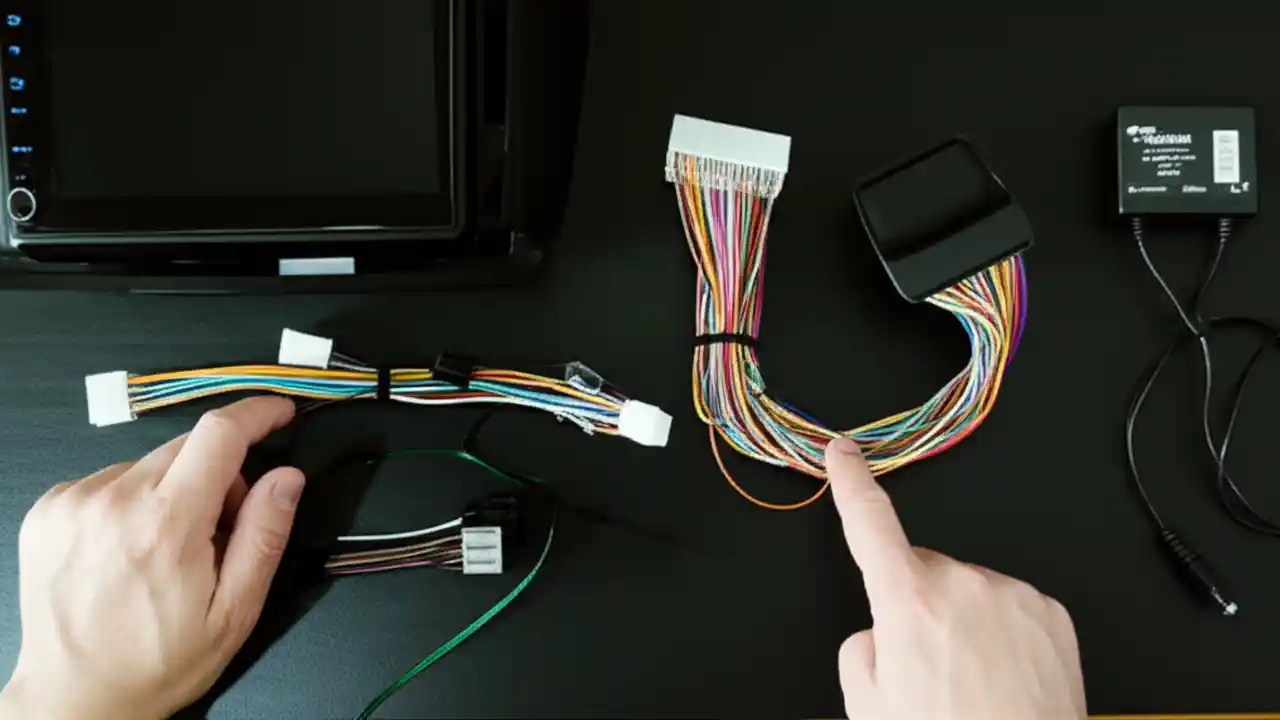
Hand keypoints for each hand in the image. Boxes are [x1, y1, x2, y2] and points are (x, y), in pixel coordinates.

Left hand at [0, 397, 303, 719]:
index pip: (219, 433)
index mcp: (167, 526)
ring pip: (148, 464)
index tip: (279, 412)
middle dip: (217, 473)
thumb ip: (263, 537)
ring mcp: (74, 503)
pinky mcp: (48, 510)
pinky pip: (109, 480)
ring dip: (170, 489)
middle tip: (219, 529)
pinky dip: (131, 500)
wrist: (75, 698)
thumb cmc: (157, 662)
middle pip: (186, 447)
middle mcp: (114, 502)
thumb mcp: (233, 612)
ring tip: (167, 548)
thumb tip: (286, 480)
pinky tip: (129, 546)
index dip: (257, 413)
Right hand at [827, 438, 1085, 719]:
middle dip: (916, 604)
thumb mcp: (867, 705)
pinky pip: (1009, 606)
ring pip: (968, 590)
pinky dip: (1001, 632)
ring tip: (970, 681)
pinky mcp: (1051, 613)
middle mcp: (964, 586)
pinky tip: (1001, 677)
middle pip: (921, 570)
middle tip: (925, 664)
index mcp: (909, 601)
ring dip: (962, 621)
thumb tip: (880, 635)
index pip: (869, 521)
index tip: (842, 453)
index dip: (850, 481)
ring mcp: (1013, 596)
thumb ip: (860, 649)